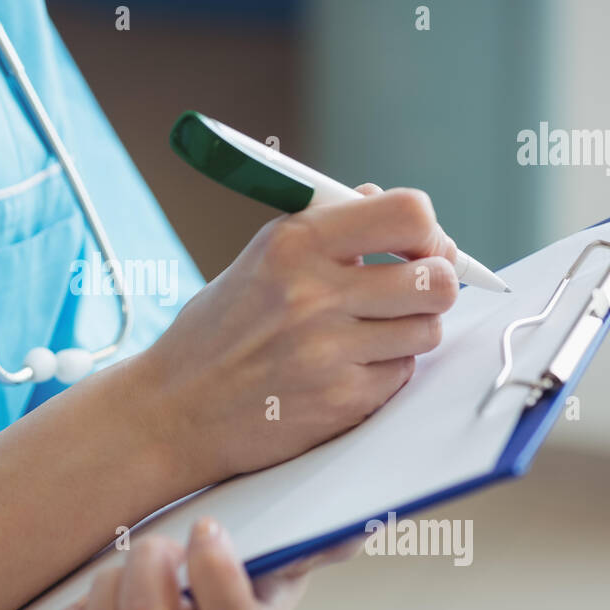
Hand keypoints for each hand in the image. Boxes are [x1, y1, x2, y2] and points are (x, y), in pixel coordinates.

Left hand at [43, 518, 358, 609]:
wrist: (186, 546)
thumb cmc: (240, 532)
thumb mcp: (288, 523)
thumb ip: (321, 526)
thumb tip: (359, 524)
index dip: (215, 580)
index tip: (205, 525)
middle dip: (144, 567)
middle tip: (156, 538)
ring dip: (106, 588)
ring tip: (124, 559)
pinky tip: (82, 599)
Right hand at [140, 185, 458, 485]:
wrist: (174, 410)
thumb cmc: (216, 332)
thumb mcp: (260, 258)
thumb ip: (325, 228)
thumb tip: (382, 199)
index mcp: (294, 244)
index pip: (407, 214)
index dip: (428, 231)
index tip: (420, 245)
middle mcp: (313, 294)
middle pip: (435, 279)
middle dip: (432, 284)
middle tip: (409, 292)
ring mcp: (329, 351)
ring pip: (428, 330)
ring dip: (407, 331)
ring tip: (365, 334)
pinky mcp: (341, 400)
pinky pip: (403, 375)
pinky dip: (384, 371)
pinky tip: (344, 369)